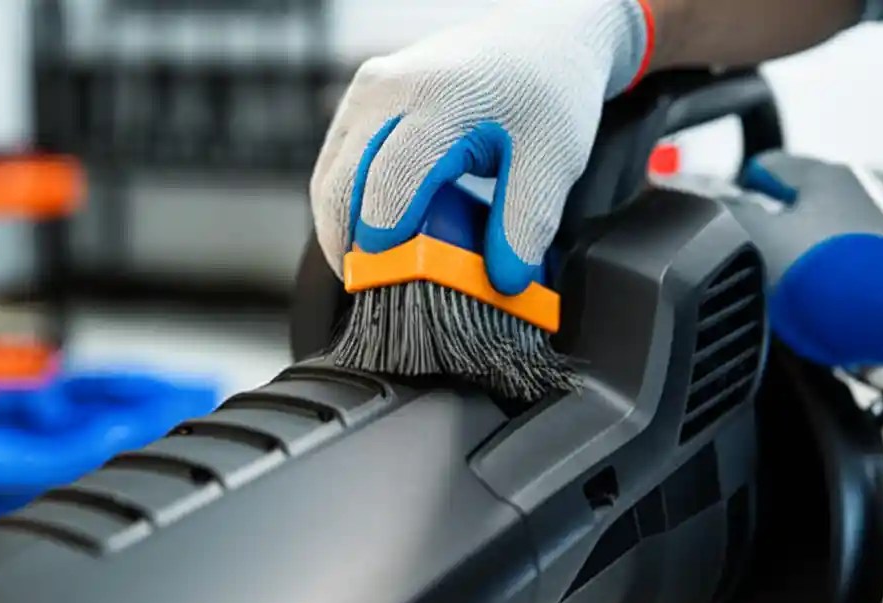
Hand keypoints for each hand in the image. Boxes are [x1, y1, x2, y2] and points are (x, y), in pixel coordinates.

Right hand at [309, 0, 652, 294]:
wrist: (540, 34)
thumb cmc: (547, 86)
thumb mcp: (554, 157)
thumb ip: (527, 221)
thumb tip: (503, 279)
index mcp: (437, 99)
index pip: (388, 184)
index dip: (384, 244)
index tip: (397, 282)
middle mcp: (388, 89)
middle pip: (342, 185)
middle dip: (350, 246)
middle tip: (377, 288)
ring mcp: (367, 91)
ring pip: (328, 177)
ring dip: (341, 228)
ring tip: (374, 267)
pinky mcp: (360, 99)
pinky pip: (334, 163)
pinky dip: (345, 203)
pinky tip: (372, 230)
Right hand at [727, 152, 882, 377]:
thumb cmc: (827, 275)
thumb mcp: (758, 239)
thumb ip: (726, 215)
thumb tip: (707, 202)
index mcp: (820, 174)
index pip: (759, 168)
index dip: (730, 193)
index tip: (717, 221)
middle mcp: (848, 193)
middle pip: (781, 206)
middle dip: (757, 233)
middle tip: (742, 260)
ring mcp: (863, 229)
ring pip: (802, 238)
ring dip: (782, 261)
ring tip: (773, 288)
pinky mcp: (872, 263)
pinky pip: (823, 266)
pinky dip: (808, 281)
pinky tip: (801, 303)